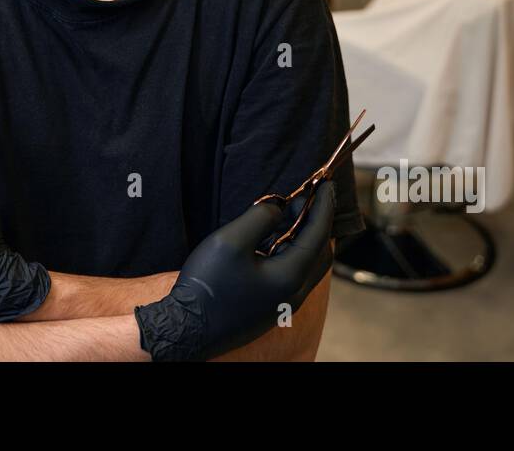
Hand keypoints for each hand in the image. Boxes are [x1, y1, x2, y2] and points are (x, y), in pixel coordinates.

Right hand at [133, 180, 334, 361]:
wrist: (187, 329)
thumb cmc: (208, 286)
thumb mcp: (230, 240)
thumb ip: (260, 217)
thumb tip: (279, 207)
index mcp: (290, 276)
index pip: (318, 234)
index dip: (323, 206)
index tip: (326, 184)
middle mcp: (294, 293)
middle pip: (320, 252)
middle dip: (317, 221)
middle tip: (306, 198)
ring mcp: (284, 304)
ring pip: (308, 265)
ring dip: (304, 237)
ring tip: (290, 214)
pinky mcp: (271, 309)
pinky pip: (294, 275)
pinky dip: (292, 252)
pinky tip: (274, 241)